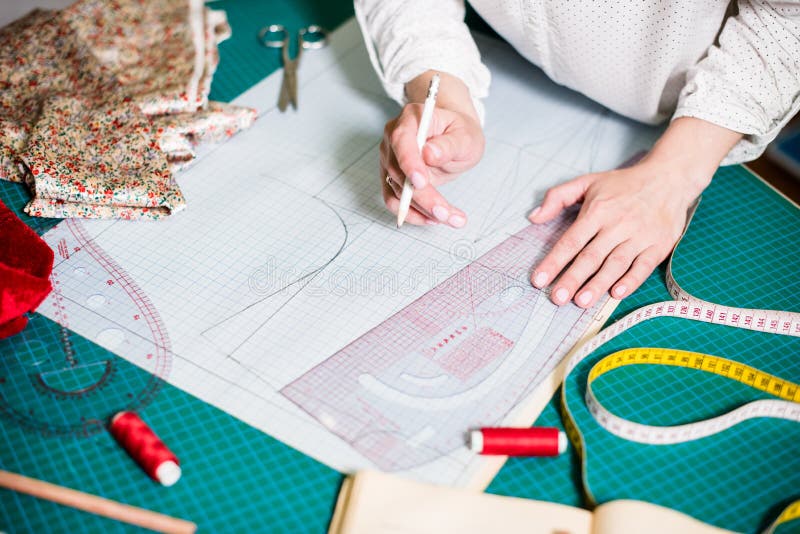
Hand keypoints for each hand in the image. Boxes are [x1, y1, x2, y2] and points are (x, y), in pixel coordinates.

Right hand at [381, 71, 483, 226]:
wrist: (453, 138)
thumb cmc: (459, 133)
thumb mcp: (465, 136)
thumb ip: (449, 144)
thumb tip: (430, 154)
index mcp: (412, 119)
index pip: (401, 140)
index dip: (409, 163)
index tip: (422, 182)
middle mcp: (394, 139)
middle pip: (399, 172)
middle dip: (424, 197)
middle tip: (446, 214)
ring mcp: (390, 159)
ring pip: (397, 191)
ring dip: (422, 210)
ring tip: (451, 218)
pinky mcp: (391, 178)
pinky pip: (395, 201)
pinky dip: (412, 214)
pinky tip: (433, 219)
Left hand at [528, 117, 742, 307]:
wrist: (669, 178)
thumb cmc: (624, 184)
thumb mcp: (588, 181)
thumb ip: (558, 197)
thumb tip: (534, 217)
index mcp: (598, 210)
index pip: (571, 240)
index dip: (554, 261)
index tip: (539, 279)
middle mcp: (618, 224)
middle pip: (591, 256)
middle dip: (572, 279)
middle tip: (557, 298)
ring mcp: (640, 236)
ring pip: (615, 264)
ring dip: (598, 284)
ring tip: (581, 301)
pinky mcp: (658, 245)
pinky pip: (643, 266)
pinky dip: (630, 281)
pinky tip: (616, 293)